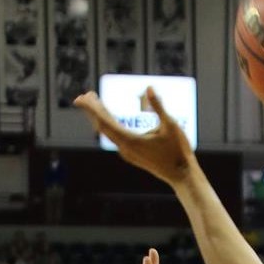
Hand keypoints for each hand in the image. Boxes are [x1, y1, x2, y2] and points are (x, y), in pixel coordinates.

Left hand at [75, 89, 195, 185]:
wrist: (182, 176)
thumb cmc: (178, 152)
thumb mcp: (171, 125)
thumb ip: (158, 106)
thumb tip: (149, 88)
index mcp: (130, 141)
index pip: (104, 121)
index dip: (92, 108)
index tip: (81, 97)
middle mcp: (124, 148)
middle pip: (102, 126)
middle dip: (93, 110)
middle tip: (86, 94)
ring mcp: (127, 153)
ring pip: (107, 133)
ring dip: (100, 117)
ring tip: (95, 102)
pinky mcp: (131, 155)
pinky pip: (114, 138)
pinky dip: (108, 125)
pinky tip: (109, 119)